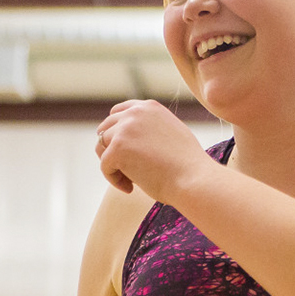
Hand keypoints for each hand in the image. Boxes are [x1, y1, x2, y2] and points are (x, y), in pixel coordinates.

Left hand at [95, 99, 215, 199]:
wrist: (193, 179)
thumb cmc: (186, 166)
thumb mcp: (170, 135)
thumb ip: (150, 130)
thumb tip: (130, 140)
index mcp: (149, 107)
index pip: (118, 112)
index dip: (115, 132)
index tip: (122, 151)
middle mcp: (135, 113)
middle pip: (105, 129)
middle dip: (111, 150)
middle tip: (127, 171)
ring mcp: (124, 129)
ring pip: (101, 147)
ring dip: (112, 165)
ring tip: (131, 181)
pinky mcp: (117, 149)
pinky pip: (105, 166)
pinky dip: (115, 180)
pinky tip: (130, 188)